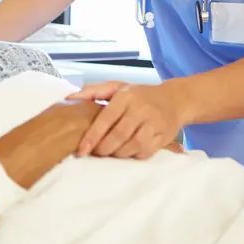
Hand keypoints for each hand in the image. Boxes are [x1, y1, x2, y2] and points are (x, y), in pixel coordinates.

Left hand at [66, 81, 184, 159]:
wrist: (174, 100)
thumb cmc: (139, 95)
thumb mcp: (117, 87)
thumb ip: (93, 91)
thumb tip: (69, 98)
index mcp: (126, 97)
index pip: (105, 119)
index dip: (92, 137)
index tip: (81, 150)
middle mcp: (141, 109)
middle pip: (118, 136)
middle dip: (103, 149)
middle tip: (96, 152)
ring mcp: (154, 123)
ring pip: (132, 146)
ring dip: (117, 154)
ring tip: (110, 152)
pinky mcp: (164, 136)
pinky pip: (145, 152)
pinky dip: (133, 156)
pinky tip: (127, 152)